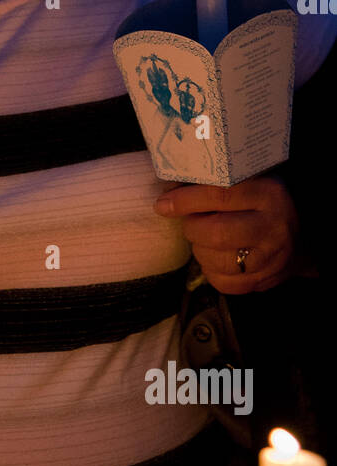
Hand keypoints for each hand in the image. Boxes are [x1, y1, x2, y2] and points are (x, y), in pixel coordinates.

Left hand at [153, 174, 302, 294]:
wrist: (303, 235)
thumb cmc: (264, 204)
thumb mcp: (250, 182)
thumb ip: (215, 184)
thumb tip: (168, 193)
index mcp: (268, 194)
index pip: (219, 195)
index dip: (185, 201)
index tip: (163, 204)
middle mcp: (272, 227)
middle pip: (215, 233)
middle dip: (192, 228)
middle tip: (191, 222)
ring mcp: (271, 258)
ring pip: (215, 260)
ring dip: (199, 249)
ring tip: (205, 238)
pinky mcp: (264, 281)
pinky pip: (222, 282)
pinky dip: (210, 270)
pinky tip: (215, 257)